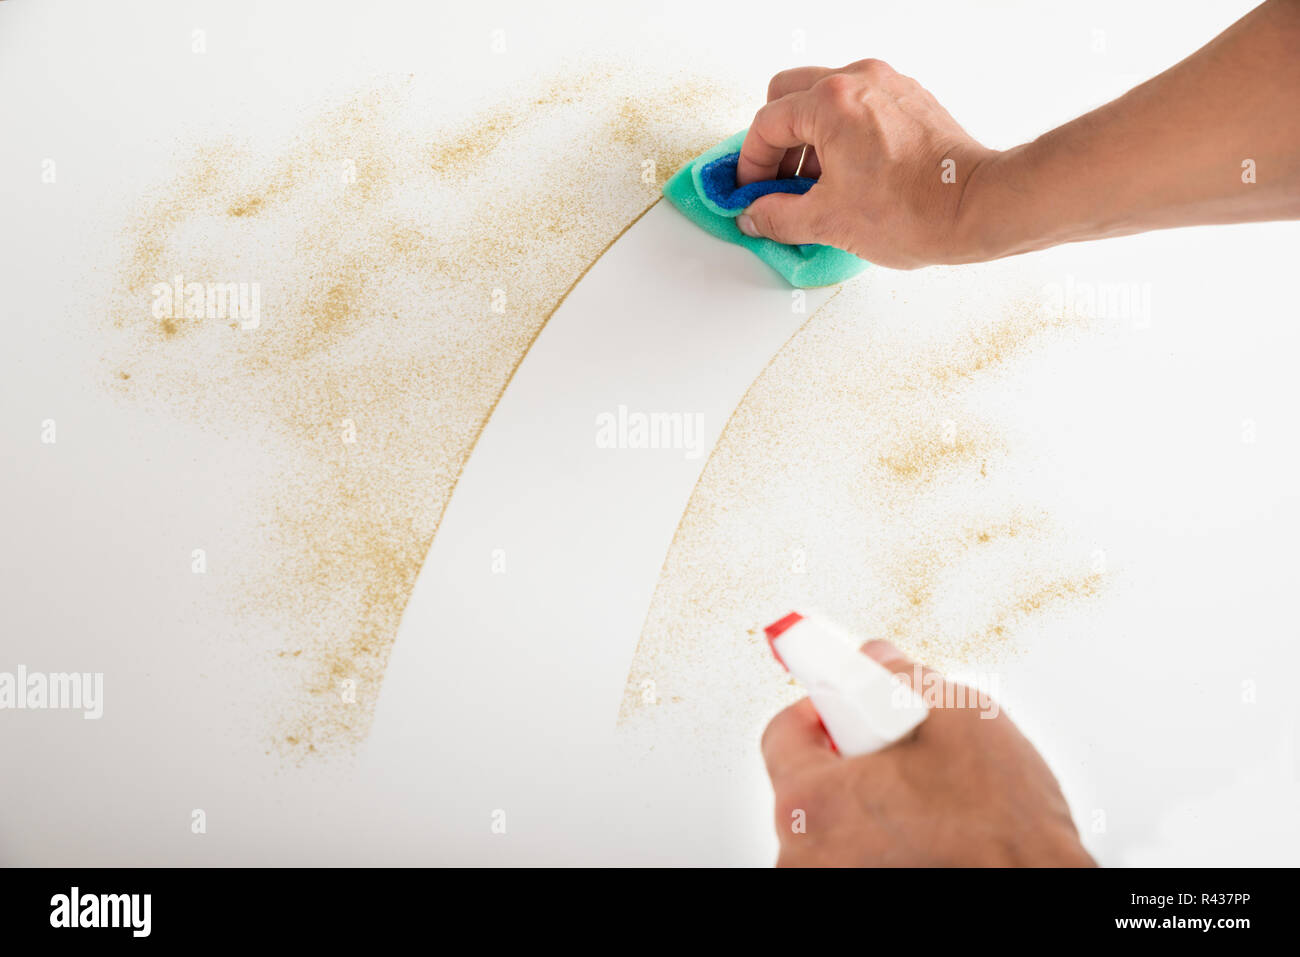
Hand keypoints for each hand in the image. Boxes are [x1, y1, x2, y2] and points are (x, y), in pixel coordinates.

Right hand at [735, 60, 997, 268]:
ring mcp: (888, 86)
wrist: (976, 209)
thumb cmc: (915, 210)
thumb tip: (756, 215)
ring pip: (824, 99)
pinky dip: (841, 135)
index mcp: (830, 103)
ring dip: (809, 139)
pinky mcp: (909, 101)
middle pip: (790, 96)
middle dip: (777, 142)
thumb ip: (777, 216)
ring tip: (814, 186)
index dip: (751, 164)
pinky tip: (847, 177)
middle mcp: (858, 81)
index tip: (752, 191)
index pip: (767, 124)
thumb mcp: (827, 221)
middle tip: (777, 183)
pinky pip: (858, 107)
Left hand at [761, 640, 1095, 866]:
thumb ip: (898, 676)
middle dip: (852, 761)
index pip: (783, 732)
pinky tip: (932, 836)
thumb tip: (876, 659)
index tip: (847, 705)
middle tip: (906, 757)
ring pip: (836, 825)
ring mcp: (830, 884)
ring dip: (871, 807)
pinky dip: (884, 844)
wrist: (1039, 888)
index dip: (824, 709)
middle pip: (810, 782)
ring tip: (930, 802)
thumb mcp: (956, 717)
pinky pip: (858, 858)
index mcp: (811, 802)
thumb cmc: (1002, 829)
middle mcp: (805, 855)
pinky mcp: (858, 900)